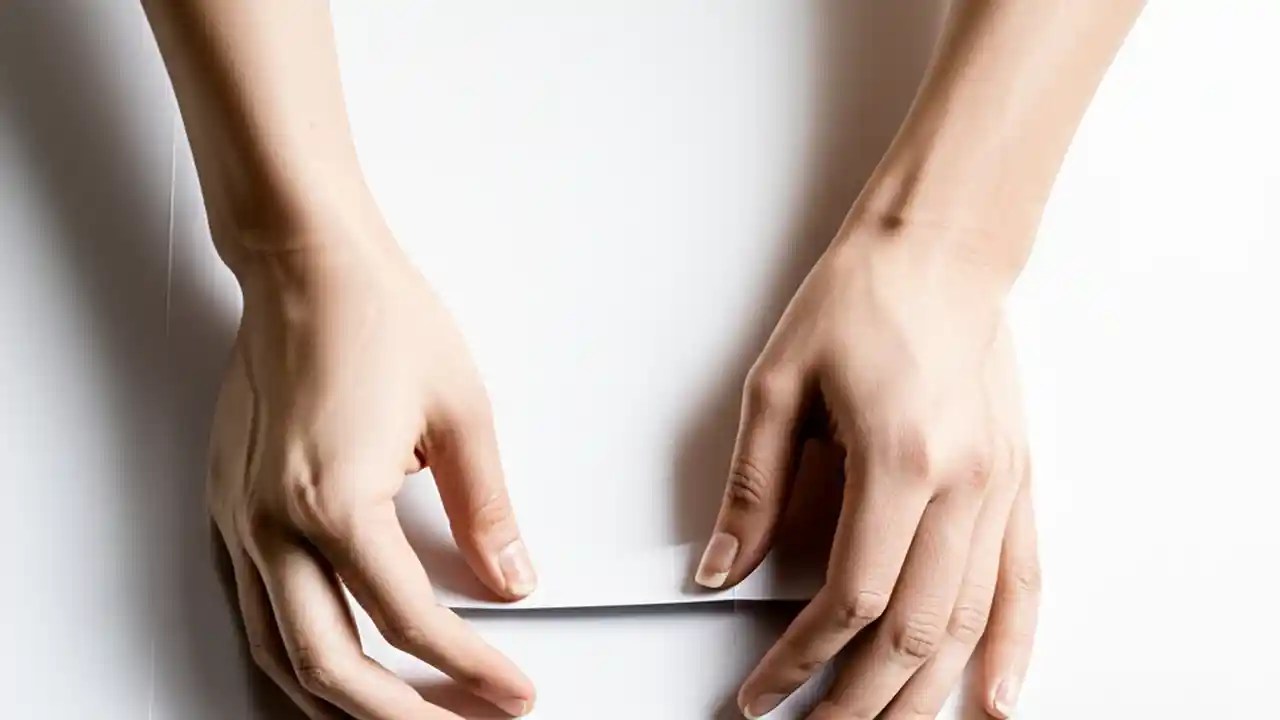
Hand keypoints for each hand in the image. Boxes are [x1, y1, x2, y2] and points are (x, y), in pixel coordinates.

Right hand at [207, 231, 536, 718]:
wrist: (306, 262)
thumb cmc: (376, 315)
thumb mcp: (463, 413)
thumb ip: (488, 510)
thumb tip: (513, 577)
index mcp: (335, 498)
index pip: (410, 621)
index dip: (470, 669)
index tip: (512, 690)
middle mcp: (273, 519)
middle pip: (329, 665)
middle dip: (400, 717)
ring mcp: (240, 515)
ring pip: (277, 651)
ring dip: (343, 699)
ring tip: (407, 714)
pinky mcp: (231, 503)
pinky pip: (255, 610)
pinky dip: (297, 655)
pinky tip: (338, 659)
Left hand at [696, 223, 1040, 717]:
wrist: (939, 246)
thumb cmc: (864, 295)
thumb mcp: (778, 386)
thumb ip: (754, 489)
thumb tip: (722, 566)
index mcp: (899, 459)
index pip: (850, 598)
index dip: (801, 659)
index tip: (765, 689)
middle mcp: (963, 483)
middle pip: (914, 630)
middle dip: (860, 697)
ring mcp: (1000, 485)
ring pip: (969, 622)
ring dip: (924, 692)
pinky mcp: (1016, 479)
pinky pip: (1022, 583)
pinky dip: (1010, 648)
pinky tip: (993, 696)